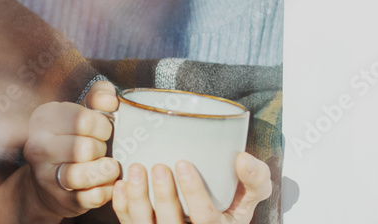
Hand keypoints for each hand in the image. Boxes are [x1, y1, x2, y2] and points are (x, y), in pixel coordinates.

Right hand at [22, 80, 120, 218]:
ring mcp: (46, 176)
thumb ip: (98, 97)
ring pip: (85, 174)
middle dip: (102, 148)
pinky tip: (106, 182)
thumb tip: (110, 100)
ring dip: (105, 170)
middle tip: (101, 148)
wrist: (46, 180)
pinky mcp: (60, 200)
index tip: (103, 129)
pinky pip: (93, 196)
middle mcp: (38, 147)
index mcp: (43, 118)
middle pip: (86, 148)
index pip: (83, 120)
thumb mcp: (79, 111)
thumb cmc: (68, 139)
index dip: (102, 125)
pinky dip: (107, 189)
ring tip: (108, 165)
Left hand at [112, 152, 271, 223]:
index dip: (194, 193)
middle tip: (159, 167)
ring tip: (136, 170)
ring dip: (137, 198)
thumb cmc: (228, 208)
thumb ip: (255, 180)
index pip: (205, 219)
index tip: (183, 164)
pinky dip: (122, 205)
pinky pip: (128, 223)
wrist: (206, 222)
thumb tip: (243, 159)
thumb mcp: (249, 199)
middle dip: (164, 197)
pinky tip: (122, 184)